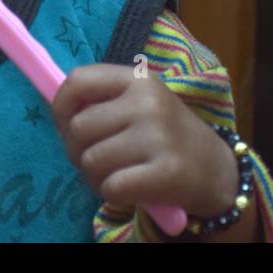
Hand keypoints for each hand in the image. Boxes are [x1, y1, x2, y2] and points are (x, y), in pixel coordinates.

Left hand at [51, 64, 239, 217]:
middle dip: (78, 151)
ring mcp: (159, 136)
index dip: (62, 106)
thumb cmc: (165, 137)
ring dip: (95, 177)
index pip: (79, 79)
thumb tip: (55, 108)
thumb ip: (103, 102)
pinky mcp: (166, 172)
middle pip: (79, 128)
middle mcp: (149, 102)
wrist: (217, 171)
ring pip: (91, 161)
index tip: (68, 125)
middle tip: (100, 160)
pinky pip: (111, 187)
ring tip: (117, 175)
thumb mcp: (141, 105)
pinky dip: (113, 193)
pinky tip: (132, 189)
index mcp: (140, 79)